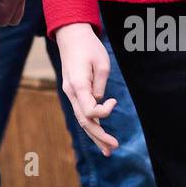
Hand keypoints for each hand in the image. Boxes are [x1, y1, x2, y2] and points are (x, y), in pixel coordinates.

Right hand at [56, 23, 119, 155]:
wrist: (71, 35)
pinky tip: (100, 135)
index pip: (89, 110)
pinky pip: (82, 111)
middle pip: (84, 120)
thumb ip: (100, 86)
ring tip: (108, 151)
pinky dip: (91, 124)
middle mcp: (70, 92)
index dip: (104, 112)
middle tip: (114, 148)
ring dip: (95, 135)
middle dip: (99, 136)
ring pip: (82, 119)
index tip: (114, 100)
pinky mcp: (74, 91)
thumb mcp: (101, 63)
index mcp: (77, 85)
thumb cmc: (88, 47)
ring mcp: (70, 92)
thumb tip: (98, 102)